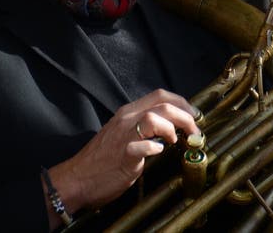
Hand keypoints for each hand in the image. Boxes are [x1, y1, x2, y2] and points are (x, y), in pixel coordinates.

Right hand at [46, 88, 198, 221]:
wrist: (77, 178)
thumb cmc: (102, 159)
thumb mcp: (122, 133)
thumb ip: (141, 126)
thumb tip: (169, 126)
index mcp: (128, 112)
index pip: (160, 95)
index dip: (182, 102)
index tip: (194, 114)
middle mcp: (126, 119)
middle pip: (164, 104)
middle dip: (186, 115)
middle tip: (194, 130)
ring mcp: (124, 136)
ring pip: (155, 118)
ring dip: (173, 128)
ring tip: (176, 142)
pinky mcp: (123, 155)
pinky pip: (143, 146)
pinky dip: (155, 147)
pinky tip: (158, 152)